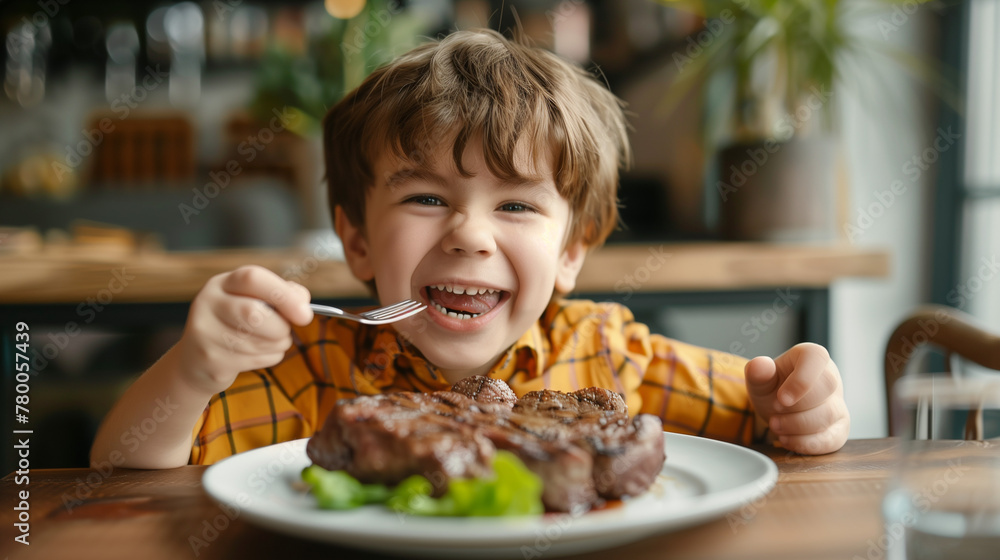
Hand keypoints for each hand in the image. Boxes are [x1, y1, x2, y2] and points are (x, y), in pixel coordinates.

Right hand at [176, 265, 312, 394]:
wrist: (196, 361)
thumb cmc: (236, 324)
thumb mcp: (255, 301)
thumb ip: (282, 294)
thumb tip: (302, 302)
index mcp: (222, 283)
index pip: (252, 278)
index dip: (283, 295)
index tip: (305, 314)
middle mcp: (208, 303)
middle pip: (254, 314)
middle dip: (281, 327)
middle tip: (285, 331)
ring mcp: (205, 332)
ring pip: (259, 341)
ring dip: (277, 344)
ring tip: (269, 341)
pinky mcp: (210, 359)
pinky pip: (256, 359)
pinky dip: (268, 358)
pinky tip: (255, 355)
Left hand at [745, 342, 849, 454]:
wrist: (778, 408)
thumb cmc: (773, 387)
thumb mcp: (759, 378)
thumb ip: (758, 372)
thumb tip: (760, 365)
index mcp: (811, 356)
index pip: (816, 358)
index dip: (801, 380)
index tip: (782, 398)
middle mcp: (830, 376)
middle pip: (826, 387)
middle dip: (796, 405)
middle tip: (774, 411)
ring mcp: (838, 404)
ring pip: (828, 415)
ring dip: (797, 426)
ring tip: (776, 425)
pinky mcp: (839, 429)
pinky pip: (832, 439)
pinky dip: (805, 443)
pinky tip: (787, 439)